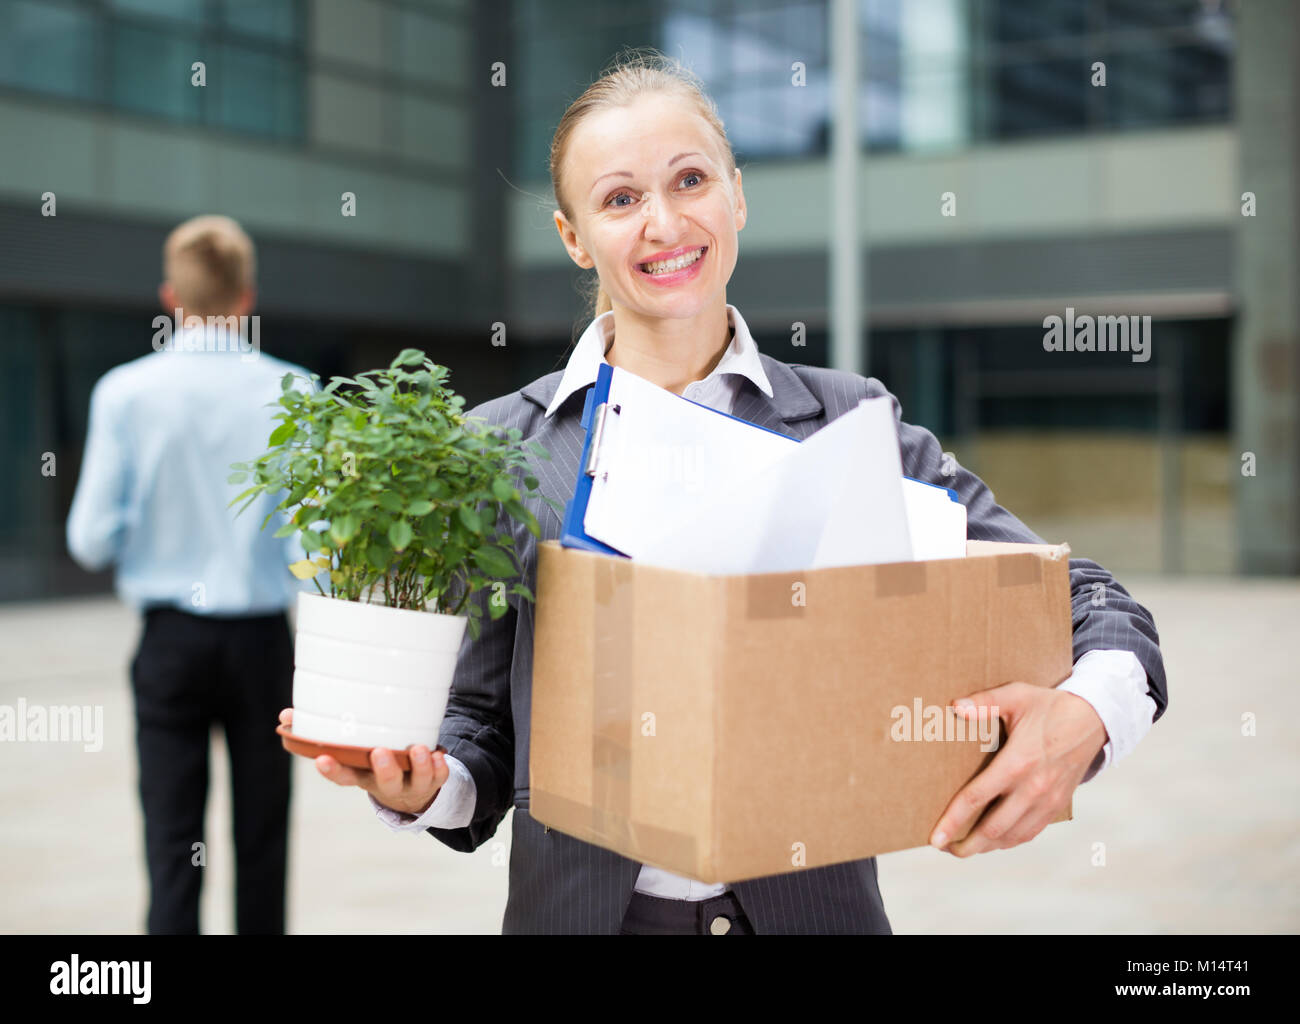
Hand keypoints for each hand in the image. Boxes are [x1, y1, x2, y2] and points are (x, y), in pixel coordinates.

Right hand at [278, 707, 448, 815]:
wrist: (409, 791)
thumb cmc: (372, 762)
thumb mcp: (350, 752)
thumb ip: (320, 731)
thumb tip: (285, 716)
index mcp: (362, 775)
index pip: (344, 777)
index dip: (332, 771)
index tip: (322, 759)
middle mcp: (385, 782)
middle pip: (384, 781)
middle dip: (383, 769)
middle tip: (380, 751)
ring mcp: (411, 783)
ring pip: (416, 779)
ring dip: (418, 766)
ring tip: (418, 749)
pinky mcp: (433, 780)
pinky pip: (439, 777)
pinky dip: (440, 767)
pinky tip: (439, 754)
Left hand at [928, 682, 1105, 856]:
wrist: (1095, 718)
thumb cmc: (1051, 705)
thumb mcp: (1016, 695)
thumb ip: (985, 702)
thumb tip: (955, 706)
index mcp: (1018, 762)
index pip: (977, 797)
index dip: (953, 820)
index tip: (935, 838)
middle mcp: (1033, 788)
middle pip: (994, 828)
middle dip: (966, 844)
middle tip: (943, 848)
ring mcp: (1048, 800)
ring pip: (1013, 835)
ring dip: (987, 847)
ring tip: (964, 848)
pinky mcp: (1058, 804)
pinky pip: (1032, 831)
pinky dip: (1011, 840)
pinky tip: (996, 840)